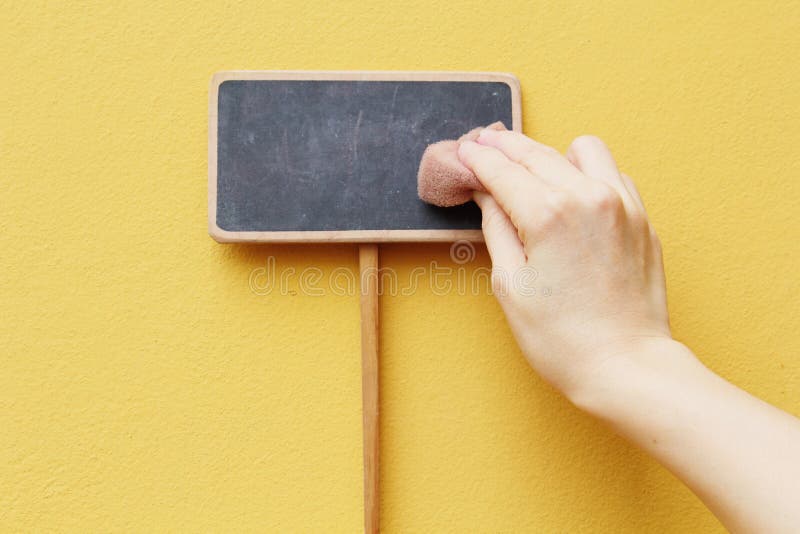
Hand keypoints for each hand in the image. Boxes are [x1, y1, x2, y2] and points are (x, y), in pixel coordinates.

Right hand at [458, 132, 672, 399]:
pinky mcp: (642, 218)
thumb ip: (497, 229)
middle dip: (505, 147)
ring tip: (536, 173)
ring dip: (553, 155)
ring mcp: (622, 204)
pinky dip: (589, 175)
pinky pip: (613, 174)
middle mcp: (588, 197)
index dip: (478, 158)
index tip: (465, 150)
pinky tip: (574, 195)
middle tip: (484, 144)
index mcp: (548, 214)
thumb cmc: (562, 339)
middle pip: (537, 153)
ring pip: (583, 150)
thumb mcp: (510, 285)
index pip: (502, 170)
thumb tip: (487, 195)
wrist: (626, 366)